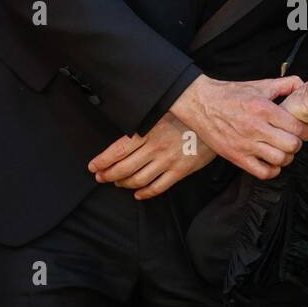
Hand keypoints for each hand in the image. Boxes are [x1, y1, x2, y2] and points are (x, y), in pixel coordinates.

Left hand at [86, 111, 217, 200]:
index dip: (102, 161)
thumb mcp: (161, 112)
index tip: (93, 166)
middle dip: (108, 175)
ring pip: (138, 179)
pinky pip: (158, 187)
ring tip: (117, 183)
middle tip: (100, 177)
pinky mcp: (180, 171)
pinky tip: (138, 194)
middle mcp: (155, 148)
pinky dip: (145, 193)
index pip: (117, 150)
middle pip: (124, 168)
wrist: (215, 121)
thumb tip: (123, 132)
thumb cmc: (186, 115)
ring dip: (124, 184)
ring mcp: (168, 161)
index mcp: (148, 131)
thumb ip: (143, 123)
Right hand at [169, 73, 307, 180]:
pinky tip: (272, 162)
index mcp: (263, 108)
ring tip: (283, 151)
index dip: (306, 131)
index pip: (296, 127)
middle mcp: (255, 127)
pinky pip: (263, 172)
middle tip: (294, 140)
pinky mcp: (236, 157)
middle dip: (297, 144)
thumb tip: (301, 86)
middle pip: (291, 145)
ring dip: (287, 157)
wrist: (200, 103)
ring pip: (280, 160)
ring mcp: (245, 144)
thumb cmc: (229, 95)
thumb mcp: (258, 85)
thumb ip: (284, 84)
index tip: (304, 131)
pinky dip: (273, 170)